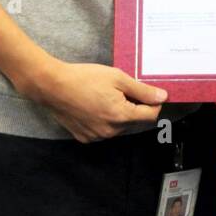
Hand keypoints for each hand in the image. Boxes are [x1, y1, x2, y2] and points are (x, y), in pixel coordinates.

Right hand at [28, 60, 165, 141]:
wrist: (52, 86)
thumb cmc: (85, 78)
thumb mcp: (117, 78)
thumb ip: (142, 90)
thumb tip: (163, 97)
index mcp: (121, 116)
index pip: (150, 116)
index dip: (153, 103)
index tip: (148, 92)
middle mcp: (110, 131)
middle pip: (134, 122)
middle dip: (134, 107)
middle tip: (122, 89)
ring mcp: (96, 137)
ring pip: (119, 127)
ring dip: (120, 114)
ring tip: (106, 96)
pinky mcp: (85, 137)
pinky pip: (103, 131)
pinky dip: (104, 120)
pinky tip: (95, 105)